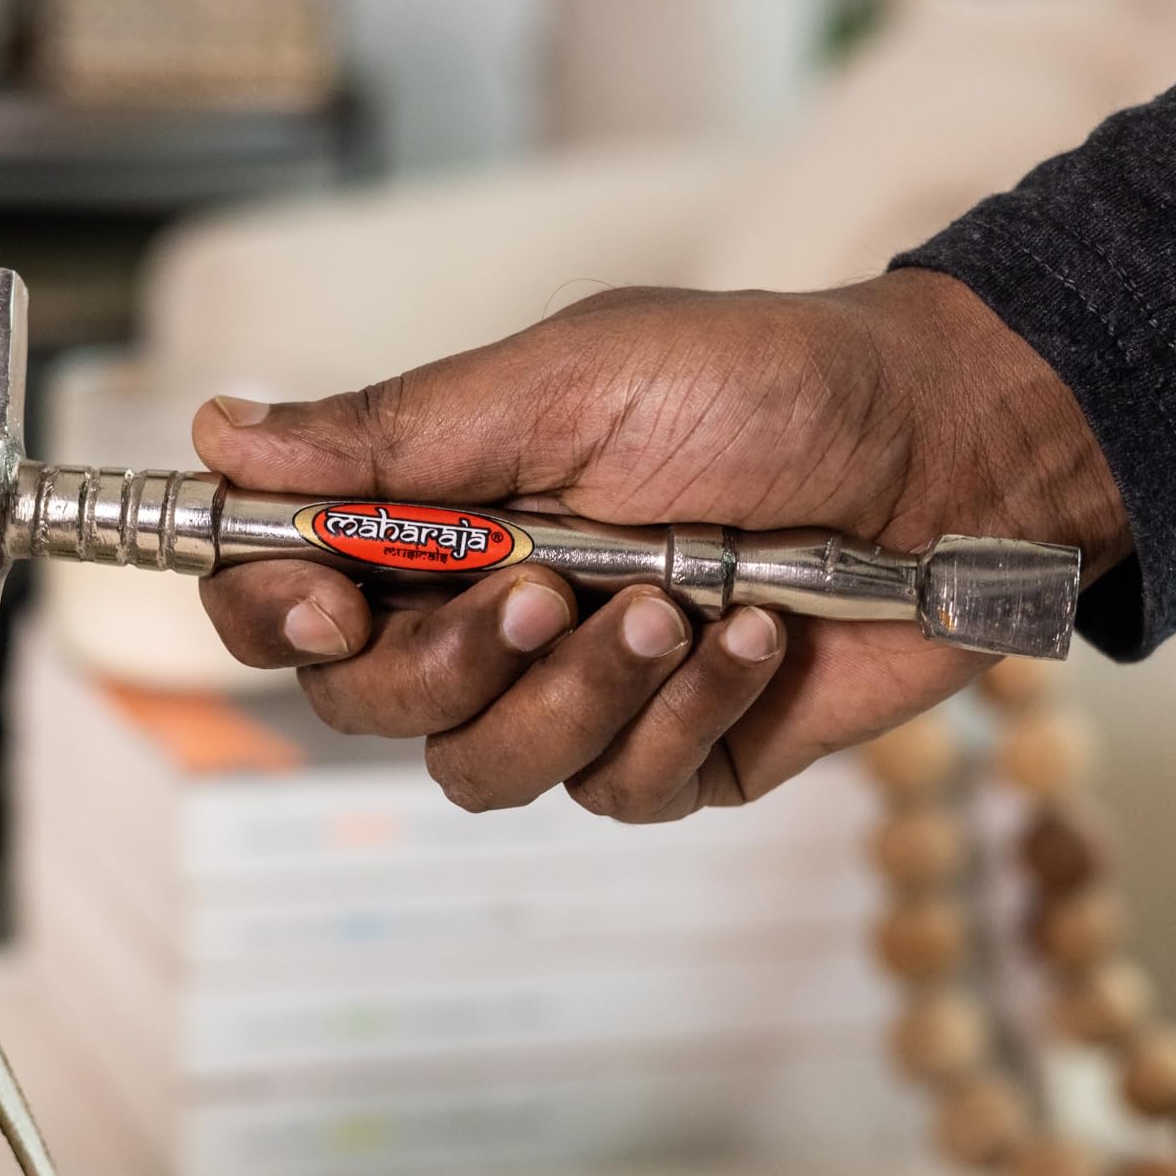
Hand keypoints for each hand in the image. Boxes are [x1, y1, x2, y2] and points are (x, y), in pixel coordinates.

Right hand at [194, 270, 1129, 820]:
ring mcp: (580, 692)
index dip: (270, 613)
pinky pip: (619, 792)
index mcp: (443, 511)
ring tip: (677, 600)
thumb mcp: (572, 383)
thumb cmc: (768, 387)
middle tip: (541, 588)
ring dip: (576, 691)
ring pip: (484, 771)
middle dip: (447, 661)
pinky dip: (688, 708)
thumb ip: (398, 434)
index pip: (289, 594)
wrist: (954, 451)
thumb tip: (221, 435)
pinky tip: (752, 634)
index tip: (320, 597)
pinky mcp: (674, 754)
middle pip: (366, 707)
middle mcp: (490, 610)